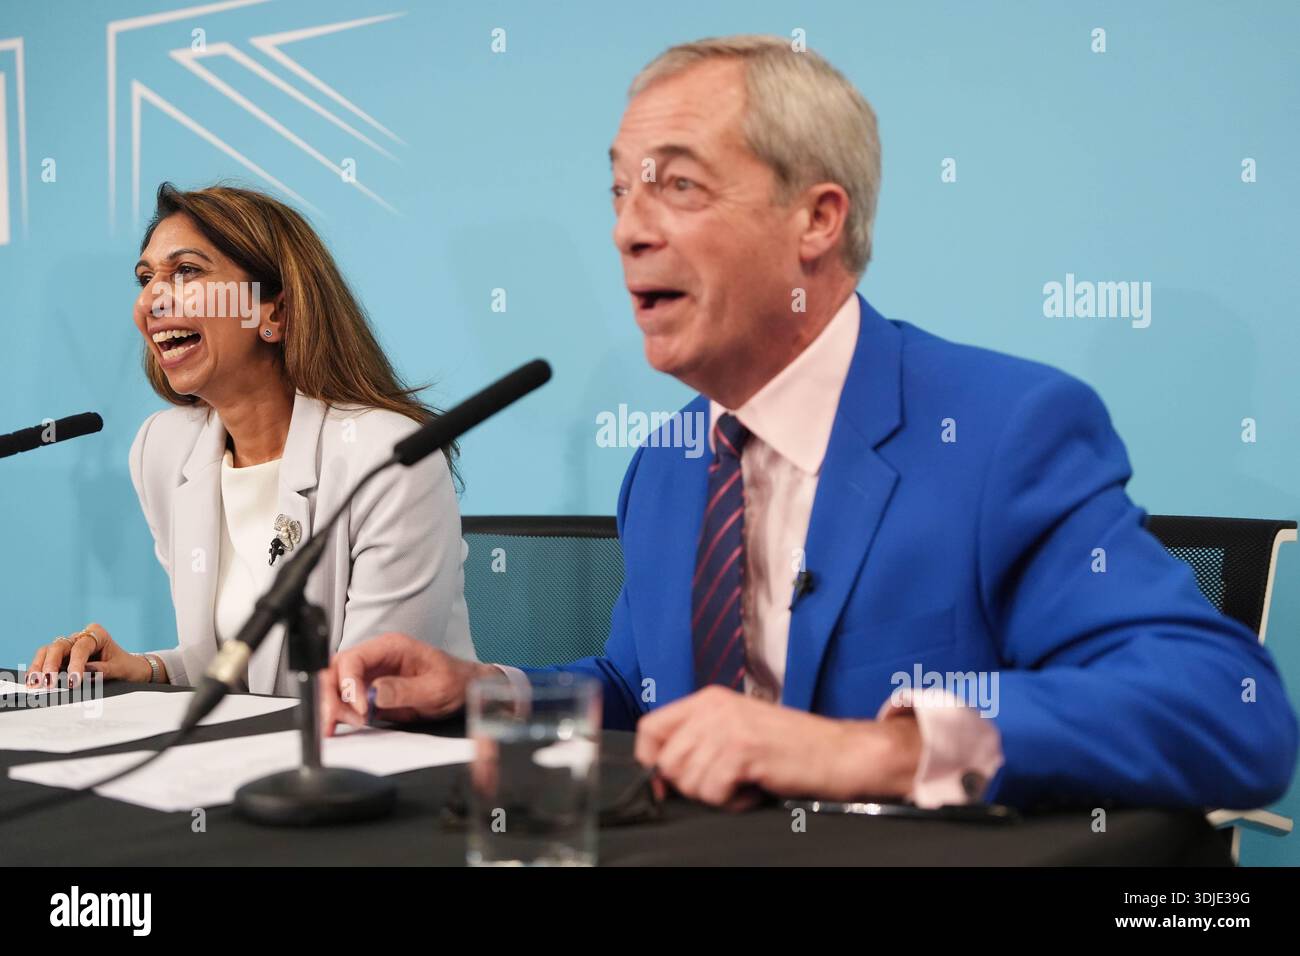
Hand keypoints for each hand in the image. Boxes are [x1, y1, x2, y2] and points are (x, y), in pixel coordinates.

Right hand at [26, 623, 151, 687]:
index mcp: (97, 634)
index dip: (75, 664)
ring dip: (39, 667)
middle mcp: (80, 637)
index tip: (73, 681)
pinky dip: (38, 669)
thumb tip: (84, 673)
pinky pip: (45, 659)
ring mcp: (69, 646)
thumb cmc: (124, 666)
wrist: (128, 668)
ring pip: (48, 651)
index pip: (81, 648)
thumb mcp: (119, 669)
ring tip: (34, 684)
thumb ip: (103, 670)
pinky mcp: (62, 657)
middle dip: (51, 665)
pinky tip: (32, 681)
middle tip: (48, 683)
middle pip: (59, 646)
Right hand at [319, 632, 500, 736]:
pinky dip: (338, 713)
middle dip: (331, 696)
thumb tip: (374, 693)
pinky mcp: (369, 692)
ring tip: (345, 726)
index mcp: (391, 647)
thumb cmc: (454, 681)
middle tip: (336, 721)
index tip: (360, 709)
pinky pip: (345, 700)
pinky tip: (337, 727)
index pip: (353, 659)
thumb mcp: (435, 688)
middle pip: (336, 671)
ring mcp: (371, 674)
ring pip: (335, 686)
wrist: (465, 689)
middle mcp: (376, 657)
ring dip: (333, 706)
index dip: (349, 684)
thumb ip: (404, 690)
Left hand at [633, 686, 922, 808]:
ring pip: (688, 782)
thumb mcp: (735, 730)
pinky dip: (734, 802)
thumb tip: (658, 775)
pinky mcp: (742, 750)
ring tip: (746, 782)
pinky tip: (755, 788)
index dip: (651, 762)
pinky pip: (713, 792)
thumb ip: (698, 741)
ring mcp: (726, 727)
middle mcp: (712, 707)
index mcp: (707, 699)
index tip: (667, 783)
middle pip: (665, 762)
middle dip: (691, 786)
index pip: (648, 728)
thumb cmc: (788, 747)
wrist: (838, 752)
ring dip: (716, 795)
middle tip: (726, 782)